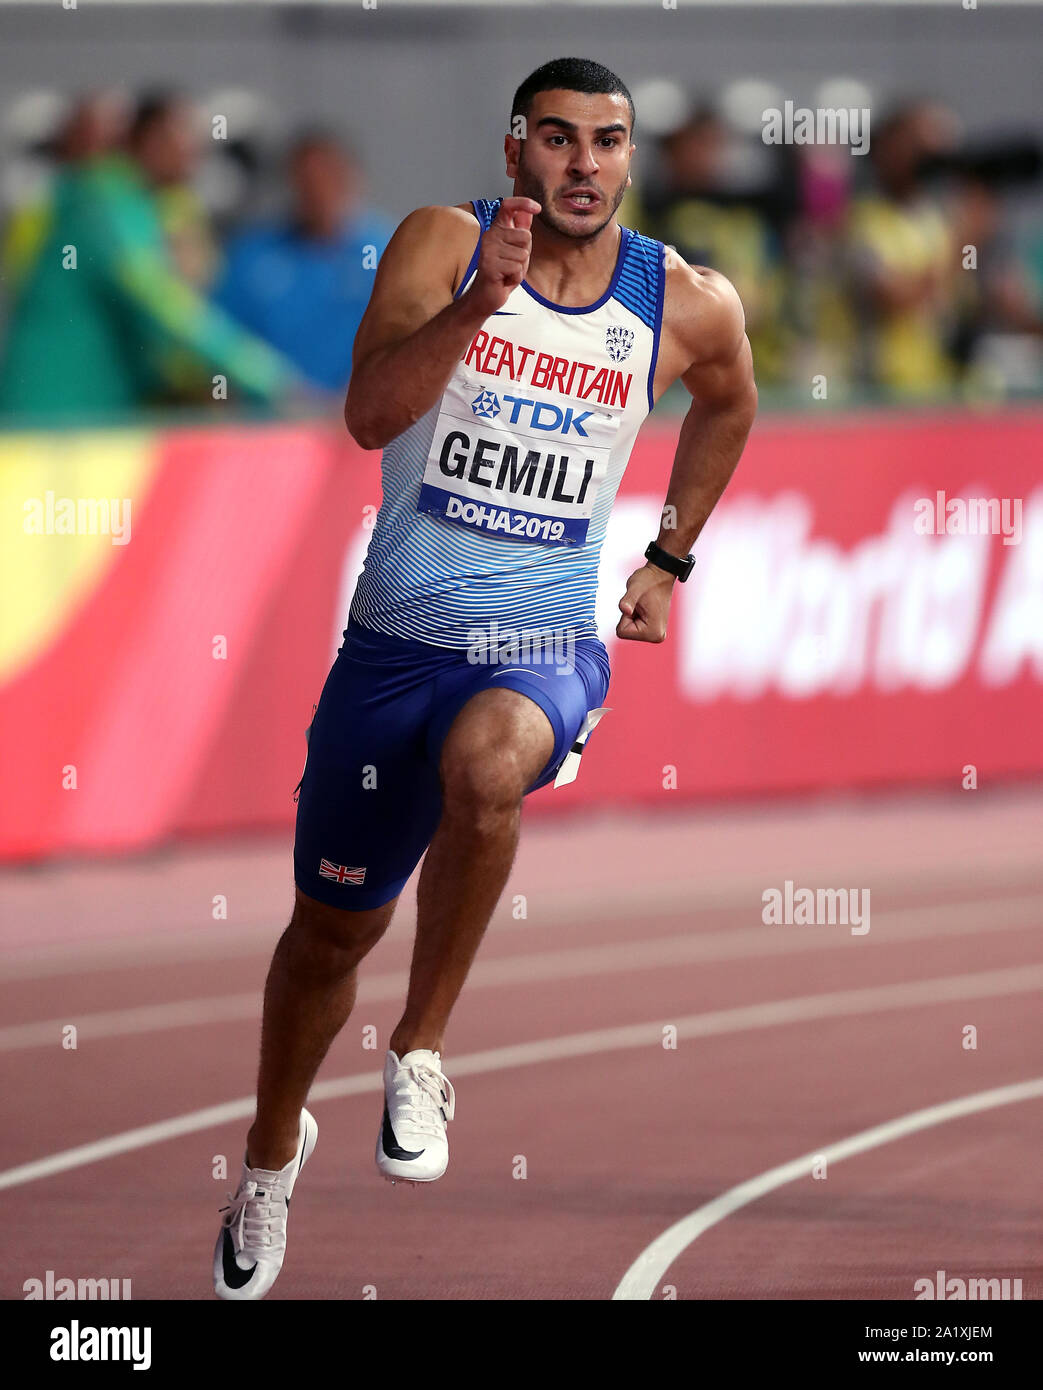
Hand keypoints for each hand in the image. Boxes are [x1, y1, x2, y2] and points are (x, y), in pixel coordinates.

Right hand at [467, 196, 540, 315]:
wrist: (486, 296)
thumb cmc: (502, 273)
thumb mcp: (516, 250)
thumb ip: (521, 231)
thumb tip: (529, 212)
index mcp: (497, 229)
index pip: (508, 206)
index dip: (523, 202)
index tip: (537, 208)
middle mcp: (490, 235)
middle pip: (525, 236)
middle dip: (525, 254)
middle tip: (511, 264)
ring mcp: (488, 249)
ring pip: (523, 254)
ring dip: (520, 269)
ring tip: (507, 273)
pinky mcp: (489, 264)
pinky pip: (517, 268)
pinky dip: (515, 278)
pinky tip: (504, 280)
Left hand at [616, 564, 675, 642]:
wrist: (660, 576)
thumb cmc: (648, 580)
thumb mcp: (635, 588)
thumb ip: (628, 600)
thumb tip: (624, 609)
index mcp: (652, 632)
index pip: (622, 632)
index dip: (625, 616)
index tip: (637, 605)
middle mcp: (656, 637)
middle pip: (626, 633)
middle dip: (628, 617)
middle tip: (640, 605)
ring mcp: (656, 634)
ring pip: (629, 630)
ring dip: (632, 616)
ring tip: (643, 605)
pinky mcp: (654, 630)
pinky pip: (634, 628)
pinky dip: (635, 616)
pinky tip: (645, 608)